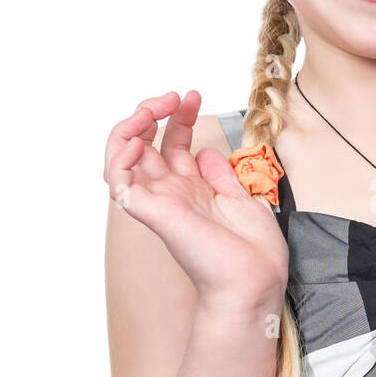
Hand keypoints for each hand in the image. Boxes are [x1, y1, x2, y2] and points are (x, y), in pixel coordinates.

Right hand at [104, 89, 288, 305]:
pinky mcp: (154, 213)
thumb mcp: (241, 198)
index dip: (179, 116)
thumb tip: (205, 151)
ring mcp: (160, 202)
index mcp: (192, 189)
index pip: (171, 143)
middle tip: (174, 96)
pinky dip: (119, 157)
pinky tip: (139, 140)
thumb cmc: (254, 251)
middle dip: (152, 111)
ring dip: (129, 127)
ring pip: (120, 159)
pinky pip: (119, 183)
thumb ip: (221, 175)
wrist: (257, 280)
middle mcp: (171, 193)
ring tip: (152, 109)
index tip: (194, 96)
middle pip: (143, 144)